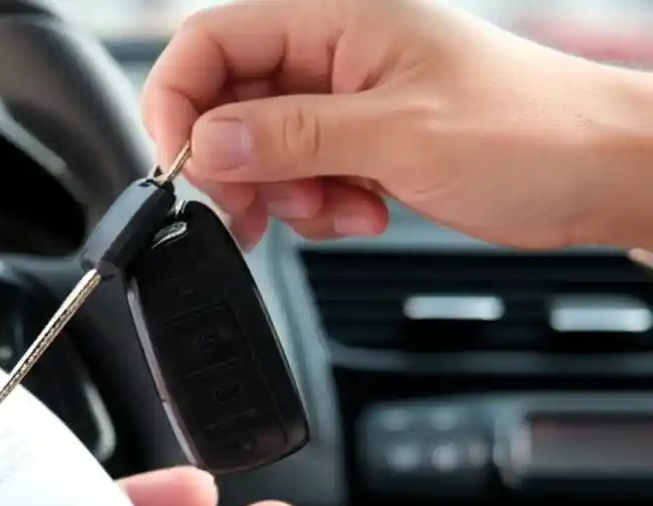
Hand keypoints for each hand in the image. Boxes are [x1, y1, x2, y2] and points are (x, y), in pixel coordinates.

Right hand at [142, 0, 652, 250]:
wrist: (601, 171)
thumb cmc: (534, 128)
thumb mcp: (398, 134)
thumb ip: (292, 136)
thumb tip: (207, 143)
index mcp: (336, 16)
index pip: (212, 41)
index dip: (180, 103)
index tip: (183, 165)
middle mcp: (332, 51)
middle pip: (228, 101)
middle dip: (235, 165)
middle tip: (253, 210)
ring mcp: (345, 99)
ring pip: (260, 148)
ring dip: (284, 194)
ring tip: (336, 209)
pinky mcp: (359, 141)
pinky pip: (299, 176)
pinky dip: (316, 206)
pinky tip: (362, 210)